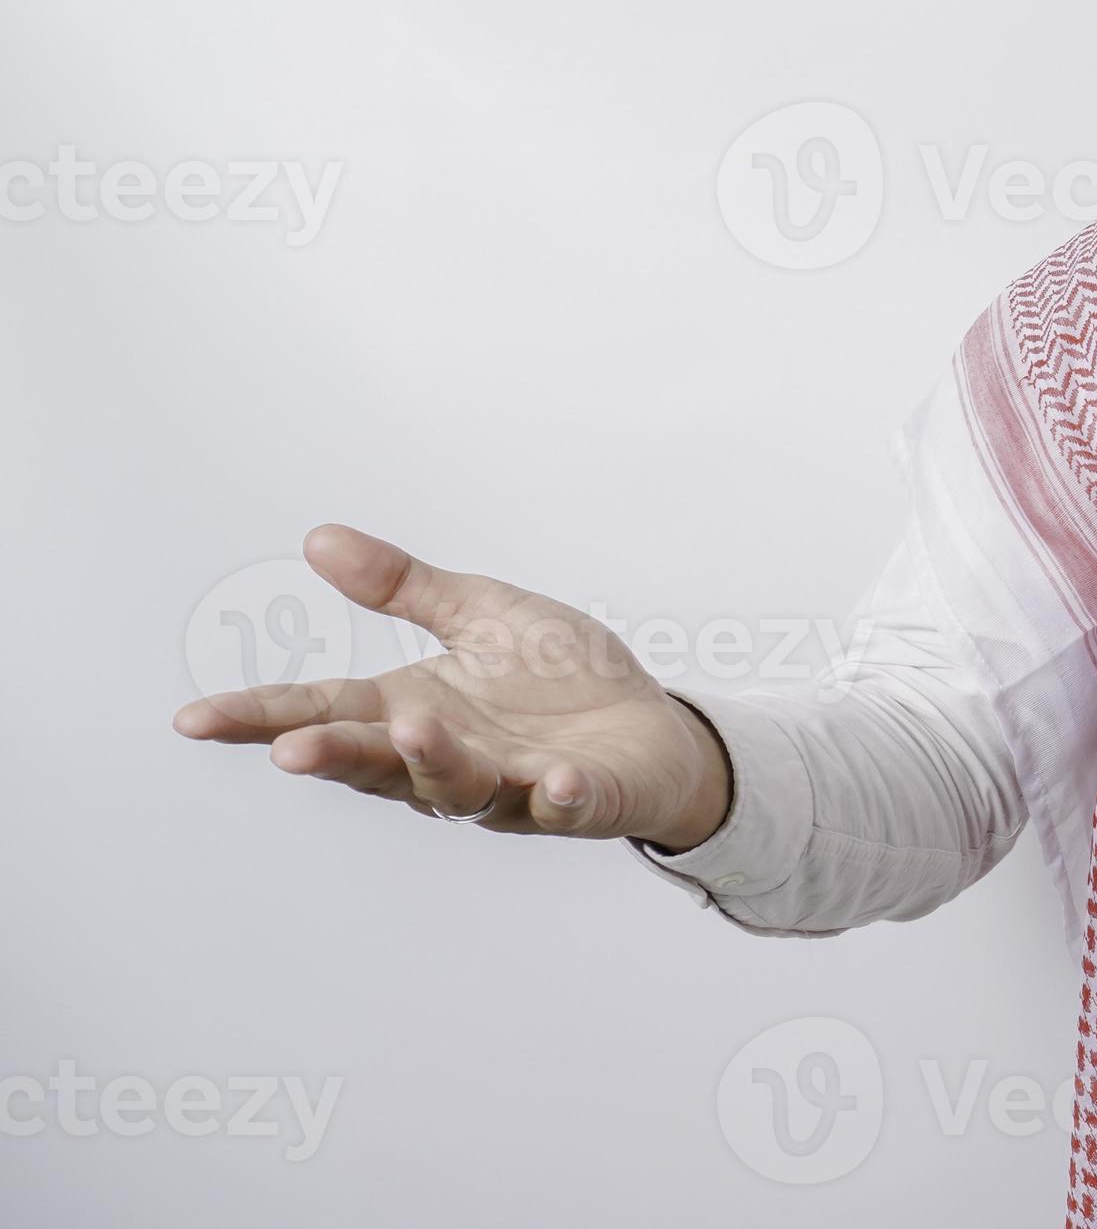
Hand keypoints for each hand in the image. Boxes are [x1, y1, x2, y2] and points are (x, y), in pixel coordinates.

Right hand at [171, 525, 732, 850]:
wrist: (654, 728)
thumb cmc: (562, 679)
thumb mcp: (481, 615)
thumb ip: (404, 588)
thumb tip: (319, 538)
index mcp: (418, 709)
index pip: (327, 713)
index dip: (261, 717)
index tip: (195, 717)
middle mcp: (452, 757)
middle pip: (378, 763)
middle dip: (337, 755)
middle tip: (290, 746)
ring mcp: (514, 786)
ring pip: (461, 786)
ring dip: (434, 762)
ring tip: (412, 727)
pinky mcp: (582, 800)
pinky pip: (567, 806)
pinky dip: (559, 798)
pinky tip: (554, 782)